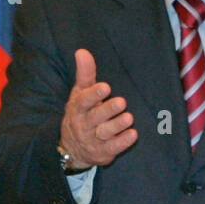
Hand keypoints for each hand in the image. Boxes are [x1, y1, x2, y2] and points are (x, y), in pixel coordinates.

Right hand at [59, 49, 137, 169]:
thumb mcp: (79, 94)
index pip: (83, 101)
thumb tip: (81, 51)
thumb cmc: (80, 113)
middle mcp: (84, 125)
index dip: (93, 95)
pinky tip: (133, 135)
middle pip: (95, 117)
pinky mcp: (103, 152)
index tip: (105, 87)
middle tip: (122, 102)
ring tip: (129, 117)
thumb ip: (84, 74)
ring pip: (104, 133)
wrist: (71, 148)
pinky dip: (122, 142)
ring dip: (117, 126)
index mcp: (77, 109)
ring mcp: (93, 140)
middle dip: (108, 110)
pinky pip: (113, 148)